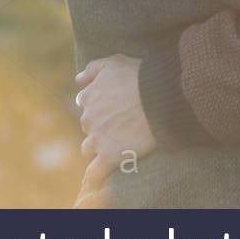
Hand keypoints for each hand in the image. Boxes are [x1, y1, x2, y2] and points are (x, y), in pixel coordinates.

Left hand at [73, 54, 155, 195]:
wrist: (161, 97)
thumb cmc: (141, 77)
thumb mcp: (115, 62)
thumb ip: (93, 69)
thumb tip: (78, 79)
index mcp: (88, 97)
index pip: (86, 103)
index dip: (100, 104)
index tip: (114, 107)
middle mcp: (88, 118)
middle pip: (88, 126)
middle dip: (99, 126)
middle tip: (120, 124)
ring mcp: (97, 138)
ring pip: (88, 148)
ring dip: (97, 148)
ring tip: (113, 147)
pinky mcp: (110, 156)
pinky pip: (95, 172)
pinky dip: (96, 175)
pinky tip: (99, 177)